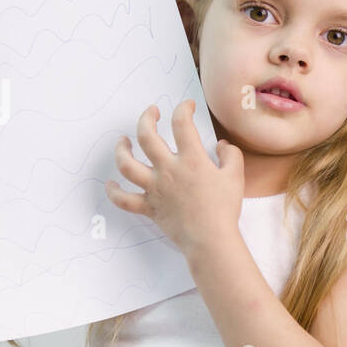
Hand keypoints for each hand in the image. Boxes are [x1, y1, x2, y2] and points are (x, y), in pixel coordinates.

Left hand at [106, 100, 243, 259]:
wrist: (211, 239)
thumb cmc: (224, 209)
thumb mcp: (235, 177)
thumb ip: (230, 155)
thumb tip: (221, 146)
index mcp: (191, 159)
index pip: (181, 124)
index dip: (183, 109)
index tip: (186, 107)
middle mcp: (168, 170)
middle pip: (146, 136)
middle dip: (146, 118)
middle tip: (151, 112)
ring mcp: (154, 188)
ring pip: (127, 164)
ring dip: (121, 149)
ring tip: (122, 141)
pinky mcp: (148, 207)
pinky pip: (123, 199)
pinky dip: (114, 192)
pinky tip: (111, 183)